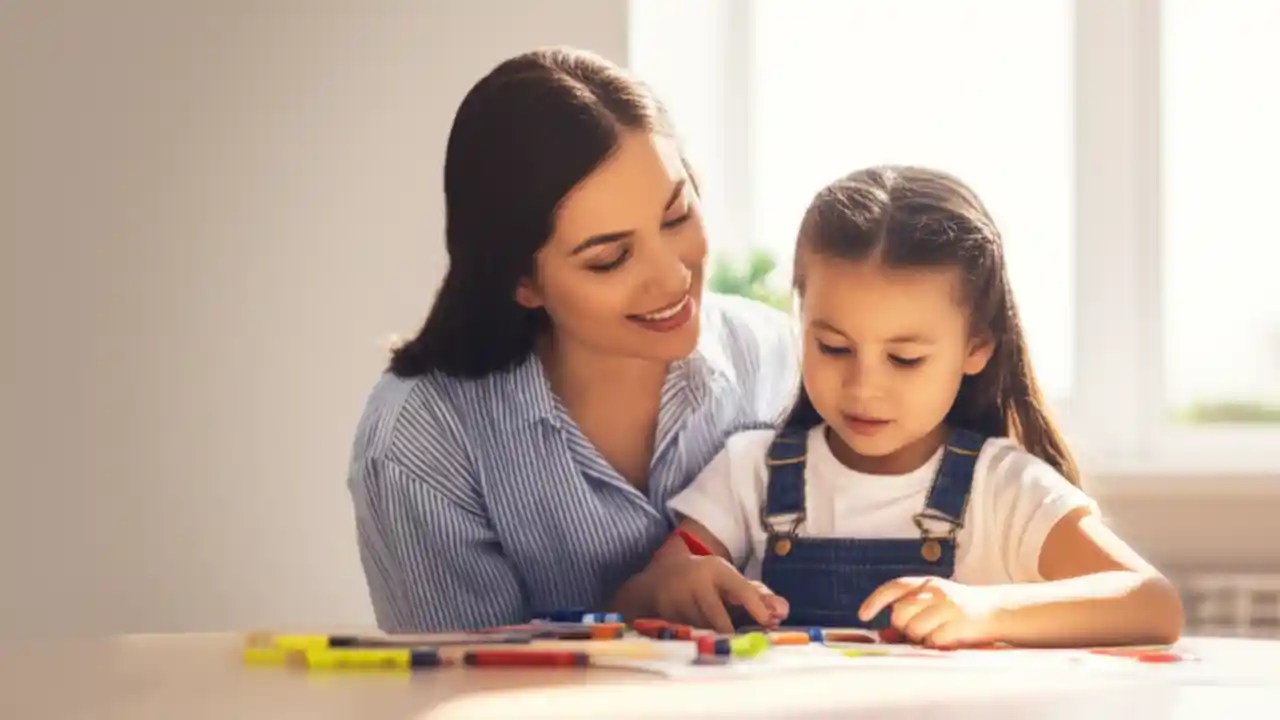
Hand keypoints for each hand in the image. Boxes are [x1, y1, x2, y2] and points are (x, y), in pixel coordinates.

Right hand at [647, 554, 788, 632]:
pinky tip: (697, 631)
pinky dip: (696, 636)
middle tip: (741, 644)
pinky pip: (687, 633)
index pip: (740, 588)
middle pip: (717, 617)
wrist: (661, 574)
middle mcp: (695, 580)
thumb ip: (757, 596)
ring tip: (714, 632)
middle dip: (730, 632)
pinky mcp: (664, 612)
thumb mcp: (729, 580)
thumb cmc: (706, 580)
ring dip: (712, 635)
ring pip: (702, 628)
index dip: (756, 606)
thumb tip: (783, 612)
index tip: (769, 622)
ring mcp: (677, 597)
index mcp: (716, 569)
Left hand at [859, 577, 1000, 648]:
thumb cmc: (958, 609)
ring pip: (914, 630)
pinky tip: (946, 639)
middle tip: (916, 631)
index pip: (894, 587)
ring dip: (919, 638)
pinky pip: (932, 642)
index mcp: (927, 583)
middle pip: (900, 613)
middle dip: (902, 627)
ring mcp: (947, 607)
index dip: (875, 600)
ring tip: (935, 633)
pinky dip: (934, 645)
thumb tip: (883, 633)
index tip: (863, 615)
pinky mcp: (958, 625)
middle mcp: (936, 591)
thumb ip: (911, 610)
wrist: (996, 610)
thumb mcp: (934, 601)